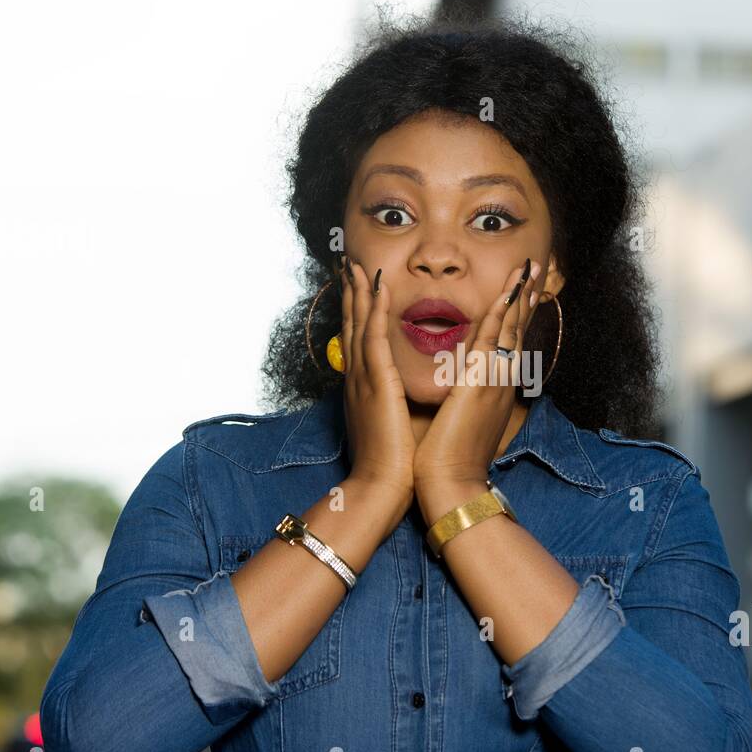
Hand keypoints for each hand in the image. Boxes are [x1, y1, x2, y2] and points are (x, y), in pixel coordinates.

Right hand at [339, 255, 415, 503]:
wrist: (381, 488)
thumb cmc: (392, 464)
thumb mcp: (391, 426)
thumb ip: (393, 404)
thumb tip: (401, 394)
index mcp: (365, 388)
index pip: (362, 340)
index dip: (360, 311)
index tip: (361, 287)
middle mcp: (359, 379)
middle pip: (354, 325)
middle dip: (353, 293)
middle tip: (350, 263)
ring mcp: (364, 379)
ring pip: (360, 324)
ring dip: (359, 291)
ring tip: (357, 263)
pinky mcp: (376, 384)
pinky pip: (374, 337)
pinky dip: (374, 310)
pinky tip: (377, 287)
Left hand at [413, 257, 541, 496]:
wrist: (452, 482)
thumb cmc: (452, 457)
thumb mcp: (463, 419)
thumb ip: (467, 395)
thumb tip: (462, 383)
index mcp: (495, 387)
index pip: (509, 342)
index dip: (518, 314)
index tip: (525, 289)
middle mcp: (501, 379)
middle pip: (518, 329)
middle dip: (528, 296)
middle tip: (538, 266)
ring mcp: (495, 379)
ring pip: (511, 328)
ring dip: (521, 295)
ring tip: (530, 267)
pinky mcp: (481, 381)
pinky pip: (494, 339)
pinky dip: (503, 313)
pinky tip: (510, 292)